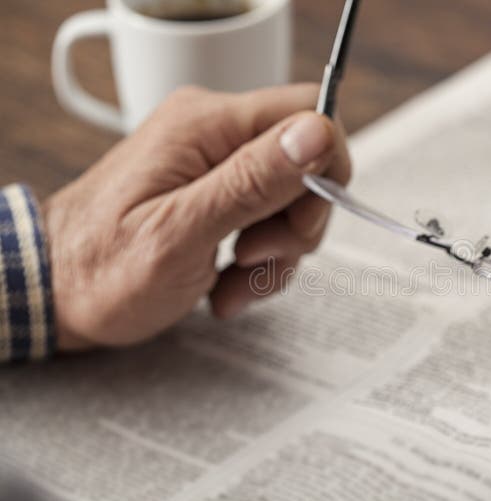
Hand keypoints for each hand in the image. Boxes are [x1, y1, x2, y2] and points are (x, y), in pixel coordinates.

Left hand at [44, 84, 349, 349]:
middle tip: (255, 259)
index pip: (310, 111)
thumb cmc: (103, 269)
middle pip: (307, 162)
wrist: (56, 291)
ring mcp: (215, 163)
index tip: (300, 221)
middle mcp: (214, 133)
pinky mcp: (216, 192)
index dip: (325, 166)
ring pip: (293, 199)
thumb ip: (251, 181)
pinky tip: (225, 286)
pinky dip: (259, 262)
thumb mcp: (181, 232)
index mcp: (206, 125)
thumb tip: (317, 132)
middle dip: (297, 223)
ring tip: (232, 284)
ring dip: (276, 254)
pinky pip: (269, 220)